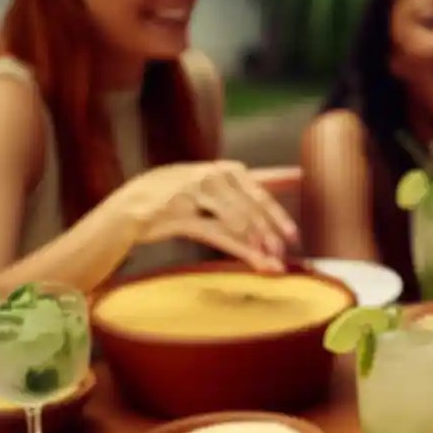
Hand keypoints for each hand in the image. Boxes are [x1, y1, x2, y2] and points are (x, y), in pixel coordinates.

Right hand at [106, 160, 299, 271]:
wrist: (131, 203)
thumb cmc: (177, 195)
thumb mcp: (210, 183)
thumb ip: (245, 187)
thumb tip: (289, 184)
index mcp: (224, 170)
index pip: (261, 184)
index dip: (281, 197)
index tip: (300, 206)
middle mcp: (213, 177)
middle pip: (253, 206)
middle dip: (273, 228)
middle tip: (288, 246)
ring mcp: (196, 195)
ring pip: (239, 222)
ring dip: (260, 243)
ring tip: (273, 260)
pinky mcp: (182, 216)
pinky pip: (220, 236)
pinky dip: (243, 251)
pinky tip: (258, 262)